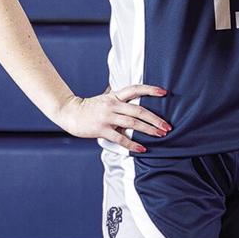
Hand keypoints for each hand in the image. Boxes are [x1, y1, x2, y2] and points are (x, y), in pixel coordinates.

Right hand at [55, 84, 170, 152]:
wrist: (70, 113)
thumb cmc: (91, 107)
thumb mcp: (106, 99)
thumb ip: (120, 100)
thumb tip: (138, 101)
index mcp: (115, 96)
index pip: (135, 89)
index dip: (150, 90)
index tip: (164, 92)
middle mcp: (113, 105)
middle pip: (139, 110)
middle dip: (155, 119)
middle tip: (167, 126)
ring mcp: (107, 117)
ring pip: (133, 123)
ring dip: (148, 130)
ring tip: (160, 134)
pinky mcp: (102, 130)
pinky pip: (120, 138)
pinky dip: (132, 144)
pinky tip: (142, 148)